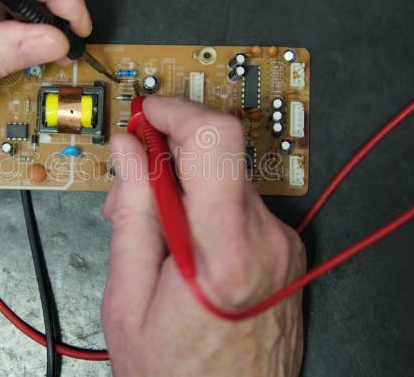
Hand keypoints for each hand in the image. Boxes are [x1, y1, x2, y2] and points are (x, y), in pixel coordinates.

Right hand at [101, 96, 306, 375]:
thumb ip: (133, 216)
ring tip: (151, 235)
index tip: (146, 114)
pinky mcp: (285, 252)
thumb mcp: (128, 302)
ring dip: (183, 188)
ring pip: (225, 179)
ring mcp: (282, 246)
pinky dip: (206, 210)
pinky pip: (240, 206)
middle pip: (218, 152)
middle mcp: (266, 241)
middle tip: (129, 189)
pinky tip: (181, 246)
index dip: (175, 111)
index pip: (213, 138)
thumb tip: (130, 155)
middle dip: (166, 156)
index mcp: (224, 252)